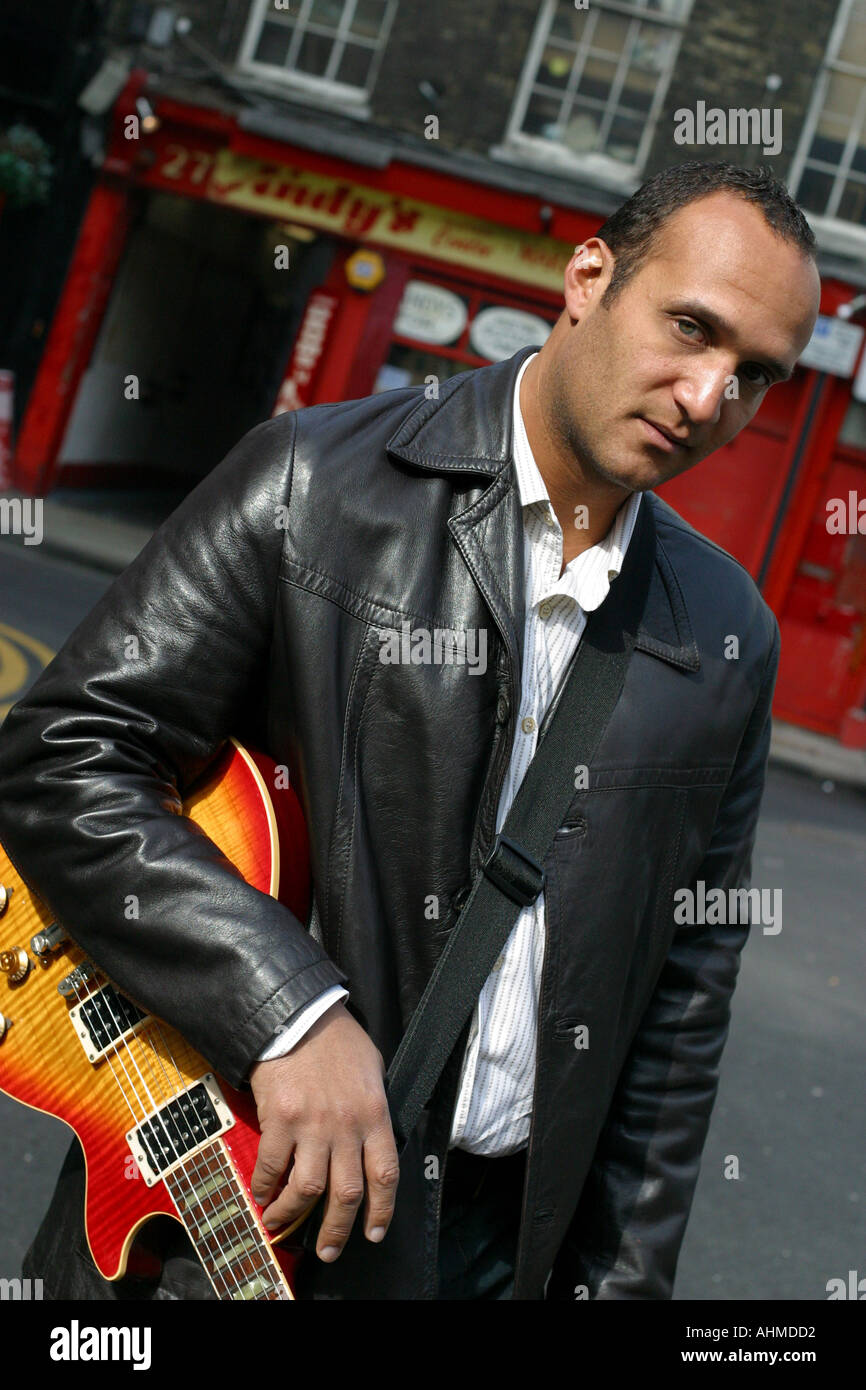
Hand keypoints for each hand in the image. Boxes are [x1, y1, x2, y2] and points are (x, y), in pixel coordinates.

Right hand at [248, 1001, 399, 1262]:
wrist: (300, 1015)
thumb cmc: (336, 1038)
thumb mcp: (371, 1070)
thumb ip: (373, 1107)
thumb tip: (371, 1135)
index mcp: (374, 1114)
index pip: (385, 1174)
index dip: (381, 1210)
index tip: (373, 1232)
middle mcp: (347, 1126)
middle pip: (347, 1193)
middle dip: (337, 1230)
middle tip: (328, 1251)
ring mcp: (313, 1125)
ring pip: (308, 1189)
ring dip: (293, 1214)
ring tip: (282, 1224)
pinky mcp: (280, 1119)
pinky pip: (273, 1166)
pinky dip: (266, 1186)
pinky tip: (262, 1193)